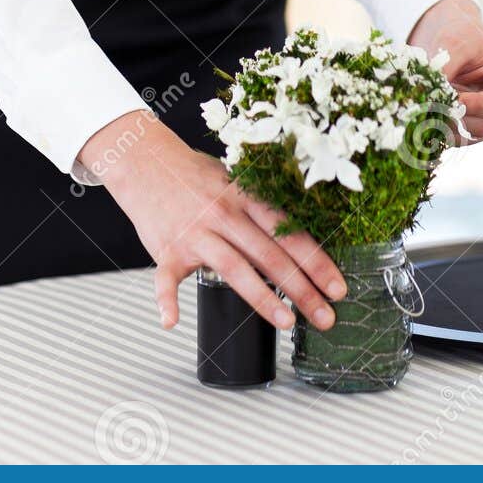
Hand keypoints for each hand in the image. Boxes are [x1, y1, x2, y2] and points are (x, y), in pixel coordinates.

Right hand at [77, 112, 349, 332]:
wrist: (145, 160)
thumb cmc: (193, 172)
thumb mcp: (232, 178)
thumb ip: (259, 207)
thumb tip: (293, 233)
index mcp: (245, 197)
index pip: (289, 232)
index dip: (316, 261)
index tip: (338, 286)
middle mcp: (224, 215)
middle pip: (270, 256)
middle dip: (302, 289)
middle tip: (327, 316)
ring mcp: (195, 233)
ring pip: (234, 269)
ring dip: (263, 299)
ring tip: (287, 322)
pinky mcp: (167, 250)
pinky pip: (165, 280)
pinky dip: (166, 300)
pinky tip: (171, 321)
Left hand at [406, 0, 482, 140]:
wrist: (452, 40)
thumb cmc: (461, 34)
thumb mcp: (454, 43)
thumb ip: (446, 68)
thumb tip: (431, 95)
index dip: (476, 106)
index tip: (449, 99)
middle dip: (456, 118)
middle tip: (426, 107)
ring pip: (471, 137)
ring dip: (444, 125)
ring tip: (420, 109)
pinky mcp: (475, 131)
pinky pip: (457, 140)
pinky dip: (438, 131)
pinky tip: (420, 118)